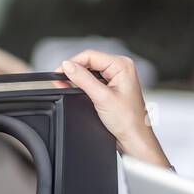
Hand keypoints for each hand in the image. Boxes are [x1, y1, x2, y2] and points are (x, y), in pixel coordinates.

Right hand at [56, 50, 170, 168]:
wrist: (134, 138)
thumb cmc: (128, 120)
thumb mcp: (101, 97)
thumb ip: (83, 79)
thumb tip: (67, 66)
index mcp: (123, 65)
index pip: (90, 55)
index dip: (72, 62)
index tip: (59, 72)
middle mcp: (121, 68)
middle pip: (89, 61)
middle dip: (73, 69)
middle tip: (59, 79)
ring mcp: (117, 77)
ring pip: (90, 70)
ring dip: (77, 77)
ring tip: (64, 84)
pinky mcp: (112, 86)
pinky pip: (94, 79)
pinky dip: (82, 83)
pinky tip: (74, 88)